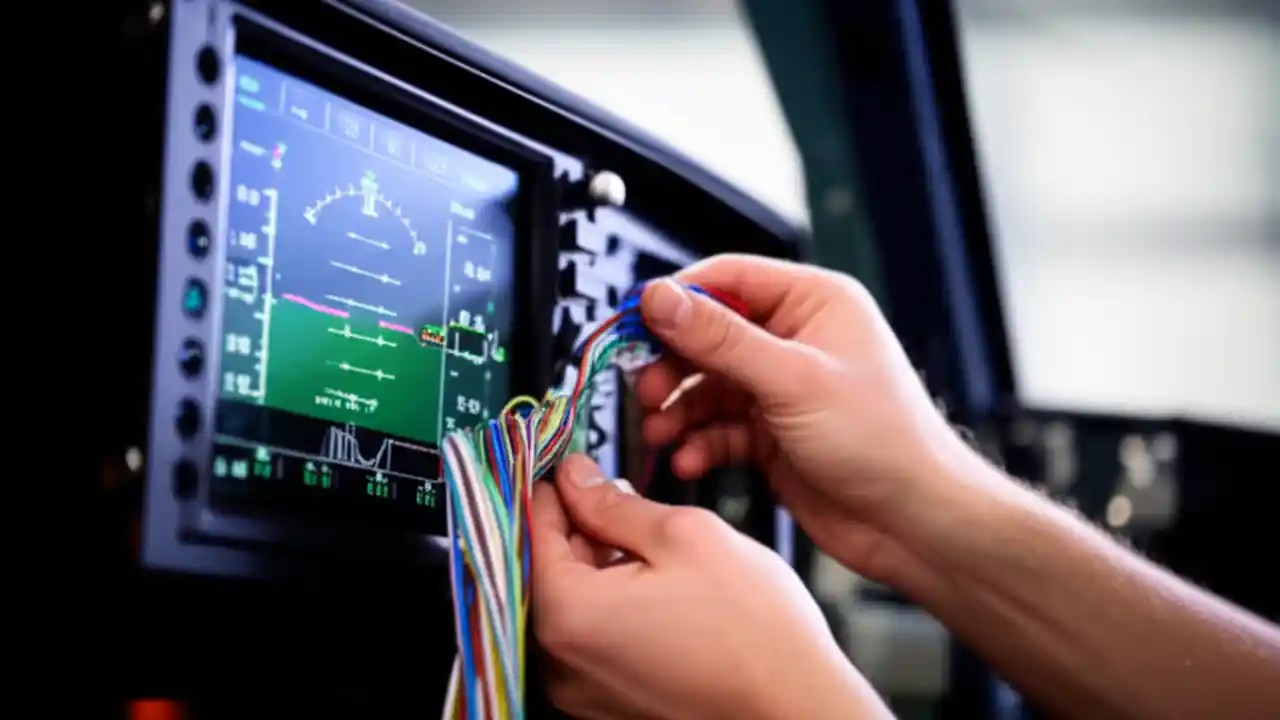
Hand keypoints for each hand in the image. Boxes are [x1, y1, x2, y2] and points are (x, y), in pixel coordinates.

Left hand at [532, 454, 887, 719]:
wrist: (799, 707)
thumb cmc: (753, 628)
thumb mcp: (683, 535)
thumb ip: (613, 503)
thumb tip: (574, 476)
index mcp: (567, 614)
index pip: (531, 531)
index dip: (555, 488)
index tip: (574, 464)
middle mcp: (560, 662)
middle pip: (547, 570)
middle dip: (581, 528)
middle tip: (623, 500)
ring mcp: (582, 691)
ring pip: (572, 604)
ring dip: (598, 567)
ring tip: (652, 548)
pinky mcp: (608, 705)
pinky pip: (593, 640)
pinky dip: (613, 607)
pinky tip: (658, 591)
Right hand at [636, 254, 998, 582]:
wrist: (914, 523)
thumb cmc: (884, 442)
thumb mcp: (792, 379)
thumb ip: (720, 338)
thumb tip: (662, 299)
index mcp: (814, 303)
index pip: (727, 279)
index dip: (676, 300)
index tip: (633, 324)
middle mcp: (796, 340)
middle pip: (708, 334)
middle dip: (671, 364)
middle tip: (644, 389)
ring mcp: (782, 389)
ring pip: (707, 385)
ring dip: (678, 409)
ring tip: (659, 432)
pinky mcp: (773, 434)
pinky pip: (719, 428)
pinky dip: (698, 443)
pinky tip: (688, 459)